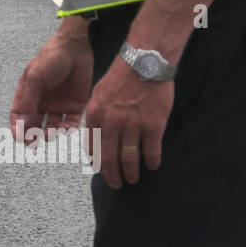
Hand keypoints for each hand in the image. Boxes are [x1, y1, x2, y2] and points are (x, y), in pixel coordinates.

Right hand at [10, 19, 93, 150]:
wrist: (76, 48)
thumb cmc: (51, 58)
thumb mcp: (34, 78)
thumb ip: (26, 100)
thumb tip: (18, 123)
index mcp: (28, 94)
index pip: (18, 116)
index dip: (16, 127)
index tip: (18, 137)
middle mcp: (42, 102)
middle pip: (34, 125)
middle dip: (32, 136)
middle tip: (33, 143)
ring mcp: (58, 105)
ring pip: (52, 127)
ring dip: (49, 134)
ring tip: (49, 134)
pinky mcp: (75, 105)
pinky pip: (70, 122)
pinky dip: (67, 129)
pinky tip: (64, 128)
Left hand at [85, 62, 172, 188]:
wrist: (145, 61)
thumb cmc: (122, 76)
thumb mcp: (99, 94)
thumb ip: (98, 116)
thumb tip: (96, 136)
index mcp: (95, 114)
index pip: (92, 147)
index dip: (97, 163)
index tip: (101, 171)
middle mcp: (111, 123)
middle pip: (109, 158)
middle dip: (112, 175)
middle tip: (117, 184)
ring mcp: (132, 125)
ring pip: (129, 159)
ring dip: (131, 173)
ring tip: (133, 180)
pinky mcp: (153, 125)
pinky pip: (151, 151)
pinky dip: (152, 161)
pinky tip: (153, 165)